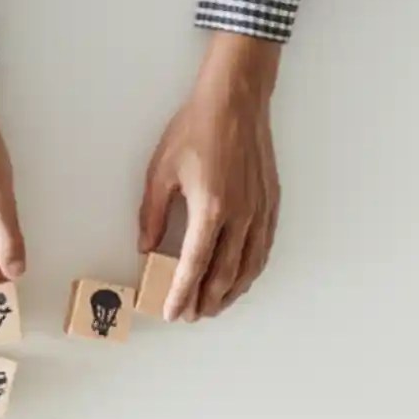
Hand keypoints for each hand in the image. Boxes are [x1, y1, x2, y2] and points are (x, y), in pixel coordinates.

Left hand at [138, 31, 281, 321]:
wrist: (235, 103)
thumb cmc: (194, 132)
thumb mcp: (160, 172)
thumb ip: (152, 214)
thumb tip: (147, 247)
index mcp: (210, 209)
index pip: (194, 265)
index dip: (182, 293)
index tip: (173, 312)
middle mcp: (240, 217)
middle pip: (224, 273)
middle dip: (206, 300)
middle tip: (191, 316)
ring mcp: (260, 212)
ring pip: (248, 266)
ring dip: (231, 292)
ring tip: (214, 306)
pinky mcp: (271, 204)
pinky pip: (263, 249)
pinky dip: (251, 270)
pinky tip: (241, 278)